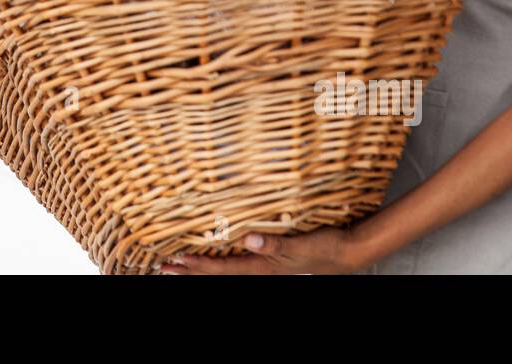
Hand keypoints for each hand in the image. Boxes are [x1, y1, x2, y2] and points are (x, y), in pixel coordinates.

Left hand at [161, 226, 366, 274]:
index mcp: (264, 268)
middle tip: (163, 268)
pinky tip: (212, 256)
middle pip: (218, 273)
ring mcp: (264, 268)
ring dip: (201, 267)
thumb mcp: (301, 245)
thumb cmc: (326, 247)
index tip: (175, 262)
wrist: (348, 252)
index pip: (223, 269)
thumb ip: (275, 243)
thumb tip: (248, 239)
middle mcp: (260, 270)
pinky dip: (219, 261)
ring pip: (225, 269)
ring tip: (178, 265)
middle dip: (190, 271)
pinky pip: (237, 263)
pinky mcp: (270, 261)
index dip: (198, 265)